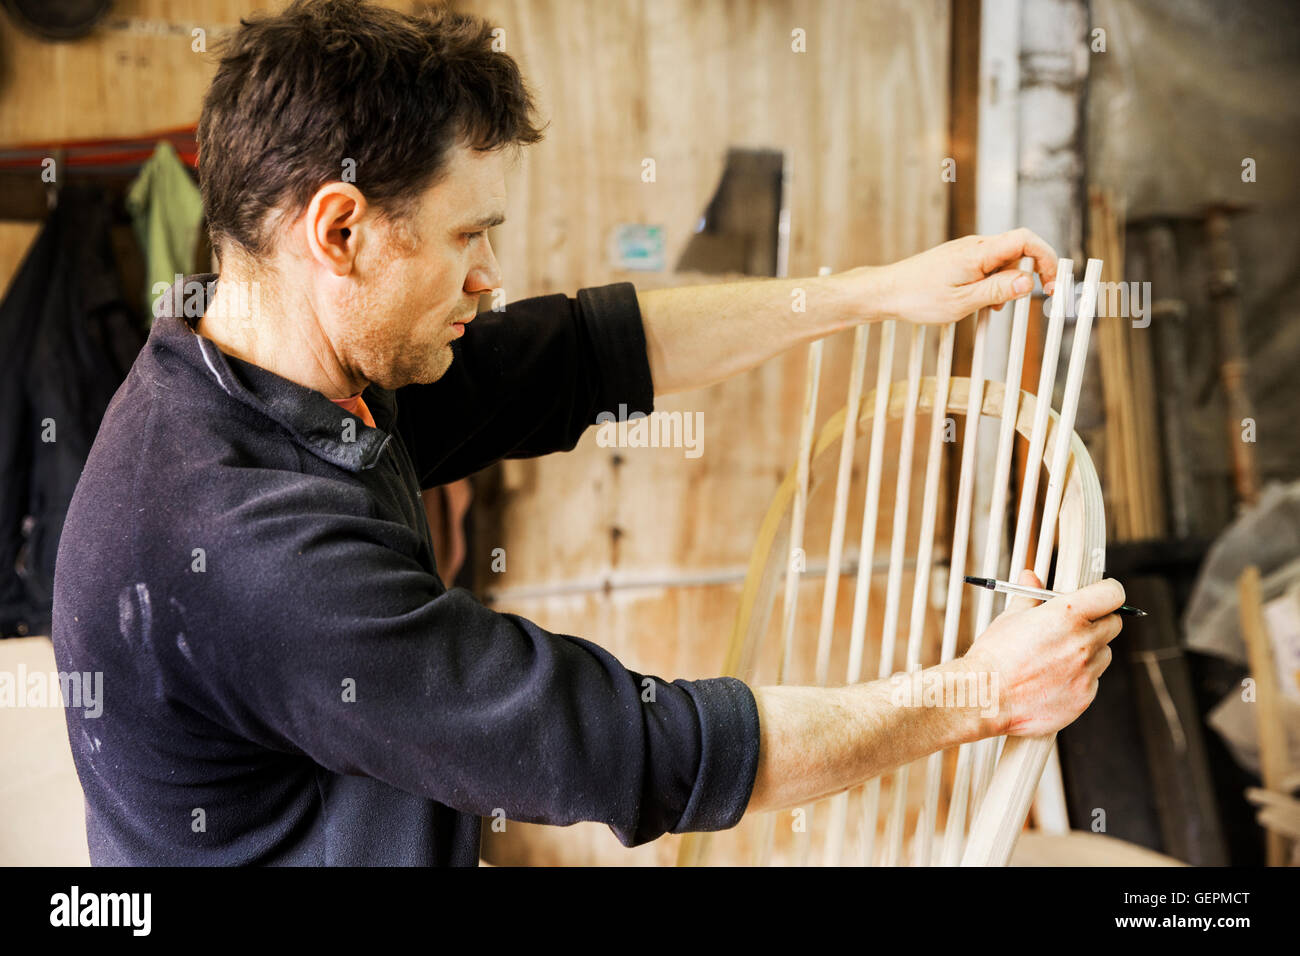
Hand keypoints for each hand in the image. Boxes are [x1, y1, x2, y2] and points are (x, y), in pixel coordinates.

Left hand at [859, 228, 1058, 325]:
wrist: (886, 292)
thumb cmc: (918, 298)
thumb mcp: (963, 301)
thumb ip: (998, 290)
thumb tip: (1030, 281)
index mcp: (979, 252)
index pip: (1027, 240)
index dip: (1047, 258)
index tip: (1053, 284)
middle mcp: (975, 246)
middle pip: (1018, 251)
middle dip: (1028, 276)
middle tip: (1024, 302)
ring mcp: (966, 252)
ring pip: (1003, 262)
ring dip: (1007, 284)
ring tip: (990, 308)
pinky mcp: (959, 260)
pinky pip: (987, 268)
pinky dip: (992, 285)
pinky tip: (981, 303)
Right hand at [959, 570, 1123, 737]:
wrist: (987, 699)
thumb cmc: (995, 657)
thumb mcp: (1009, 618)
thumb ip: (1029, 596)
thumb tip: (1030, 576)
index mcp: (1067, 615)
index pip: (1112, 594)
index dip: (1108, 593)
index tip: (1100, 596)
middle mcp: (1083, 642)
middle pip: (1114, 624)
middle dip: (1099, 622)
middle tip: (1075, 627)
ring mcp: (1087, 671)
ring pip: (1104, 654)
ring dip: (1090, 652)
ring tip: (1058, 657)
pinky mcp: (1085, 696)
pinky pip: (1092, 681)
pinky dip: (1079, 678)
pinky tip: (1052, 680)